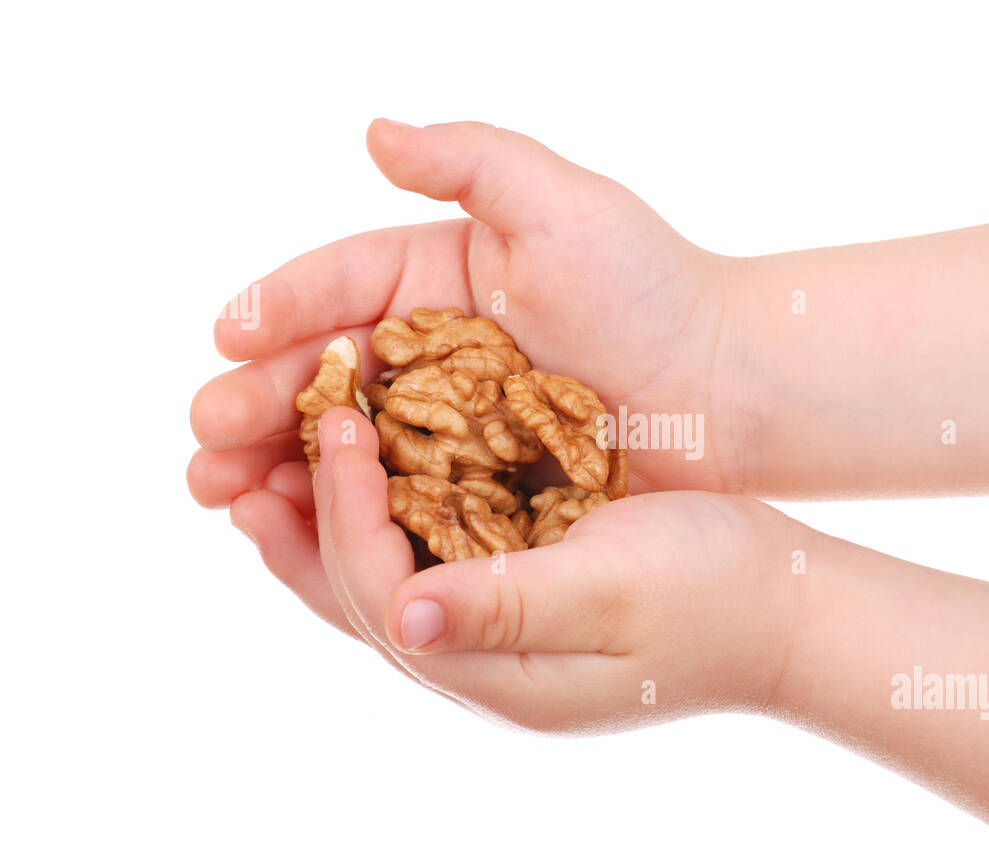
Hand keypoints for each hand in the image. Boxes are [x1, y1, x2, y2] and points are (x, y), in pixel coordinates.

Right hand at [190, 119, 737, 512]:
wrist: (733, 386)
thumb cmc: (656, 287)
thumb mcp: (564, 204)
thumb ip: (472, 161)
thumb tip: (372, 134)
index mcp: (443, 275)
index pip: (343, 285)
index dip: (281, 310)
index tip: (226, 338)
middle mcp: (437, 349)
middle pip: (329, 371)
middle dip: (259, 402)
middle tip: (202, 438)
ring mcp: (456, 421)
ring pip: (351, 440)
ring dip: (281, 463)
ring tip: (219, 491)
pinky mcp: (481, 482)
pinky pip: (401, 494)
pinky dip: (347, 510)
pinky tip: (296, 527)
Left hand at [302, 408, 803, 730]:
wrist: (784, 604)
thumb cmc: (716, 594)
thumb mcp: (617, 590)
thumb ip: (511, 604)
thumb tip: (406, 616)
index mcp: (499, 669)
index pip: (382, 593)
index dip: (345, 512)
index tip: (340, 425)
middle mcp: (486, 660)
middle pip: (360, 600)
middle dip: (302, 529)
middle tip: (247, 459)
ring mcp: (503, 633)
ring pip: (388, 579)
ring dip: (332, 522)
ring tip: (284, 460)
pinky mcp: (523, 597)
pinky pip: (432, 558)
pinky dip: (392, 513)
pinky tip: (379, 468)